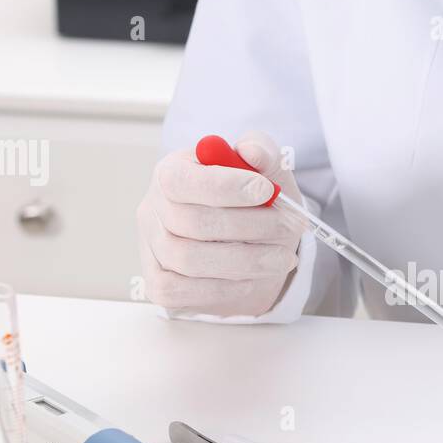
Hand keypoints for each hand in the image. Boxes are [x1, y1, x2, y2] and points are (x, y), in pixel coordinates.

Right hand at [137, 131, 302, 315]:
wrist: (252, 244)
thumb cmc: (254, 203)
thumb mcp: (266, 171)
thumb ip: (263, 153)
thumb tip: (252, 151)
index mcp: (172, 171)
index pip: (182, 180)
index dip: (225, 186)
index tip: (267, 190)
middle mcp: (154, 208)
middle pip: (191, 222)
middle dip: (250, 226)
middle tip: (290, 227)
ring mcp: (152, 247)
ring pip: (188, 260)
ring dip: (245, 261)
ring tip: (282, 257)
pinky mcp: (157, 282)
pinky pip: (178, 291)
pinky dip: (221, 288)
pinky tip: (251, 279)